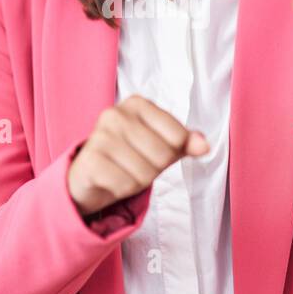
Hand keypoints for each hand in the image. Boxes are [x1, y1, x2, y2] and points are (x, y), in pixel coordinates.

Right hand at [66, 95, 209, 215]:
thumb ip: (184, 143)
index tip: (150, 151)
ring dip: (137, 181)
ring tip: (122, 172)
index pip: (178, 136)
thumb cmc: (128, 157)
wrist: (88, 176)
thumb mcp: (160, 145)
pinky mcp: (90, 160)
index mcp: (137, 104)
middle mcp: (115, 114)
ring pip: (145, 173)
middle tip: (134, 165)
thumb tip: (204, 145)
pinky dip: (122, 190)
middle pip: (162, 155)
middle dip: (153, 169)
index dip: (171, 152)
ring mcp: (100, 136)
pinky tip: (110, 180)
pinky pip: (125, 185)